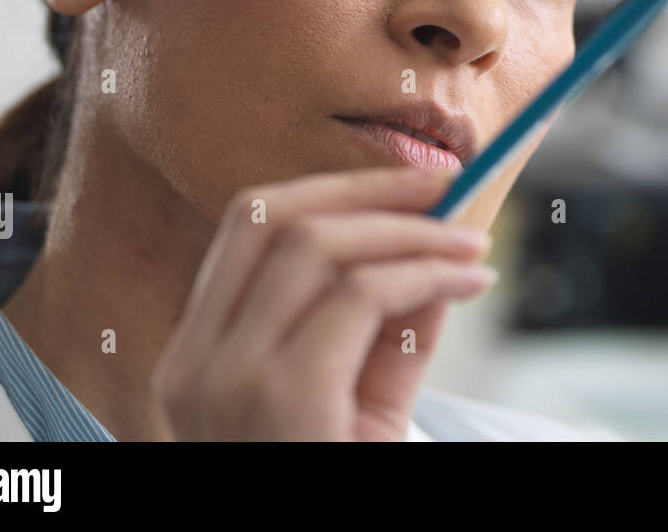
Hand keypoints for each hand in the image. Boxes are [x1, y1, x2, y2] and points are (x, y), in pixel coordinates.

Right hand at [150, 167, 495, 440]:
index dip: (338, 187)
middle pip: (273, 216)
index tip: (412, 182)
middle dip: (372, 186)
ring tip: (472, 245)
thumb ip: (392, 328)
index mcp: (198, 356)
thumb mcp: (362, 406)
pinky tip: (468, 282)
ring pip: (316, 244)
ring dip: (410, 229)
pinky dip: (425, 272)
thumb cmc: (336, 486)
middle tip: (450, 185)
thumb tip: (441, 252)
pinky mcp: (281, 400)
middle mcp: (195, 362)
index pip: (251, 228)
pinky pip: (360, 297)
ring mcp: (227, 381)